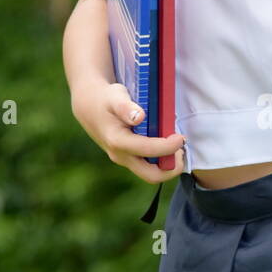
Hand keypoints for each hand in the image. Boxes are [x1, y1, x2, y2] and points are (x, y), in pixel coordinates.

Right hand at [71, 79, 185, 181]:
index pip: (148, 151)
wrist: (89, 107)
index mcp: (117, 141)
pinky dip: (161, 160)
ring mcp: (124, 160)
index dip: (168, 146)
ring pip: (151, 173)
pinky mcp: (127, 159)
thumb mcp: (115, 96)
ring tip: (177, 146)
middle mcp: (120, 156)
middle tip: (182, 151)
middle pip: (152, 176)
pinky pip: (148, 167)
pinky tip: (167, 144)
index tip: (181, 137)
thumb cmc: (106, 99)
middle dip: (171, 168)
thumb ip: (126, 107)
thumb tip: (139, 117)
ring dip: (167, 165)